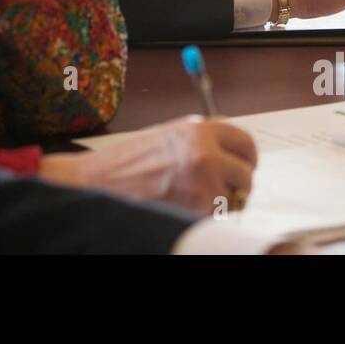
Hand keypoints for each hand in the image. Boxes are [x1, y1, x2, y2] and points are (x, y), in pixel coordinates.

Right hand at [41, 116, 257, 214]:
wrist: (97, 182)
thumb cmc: (128, 161)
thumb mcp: (169, 136)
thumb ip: (202, 140)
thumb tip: (232, 156)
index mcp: (199, 129)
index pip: (245, 142)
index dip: (247, 158)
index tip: (244, 166)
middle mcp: (205, 151)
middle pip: (247, 174)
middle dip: (238, 186)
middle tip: (224, 190)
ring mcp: (203, 182)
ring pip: (233, 200)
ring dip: (220, 204)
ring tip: (189, 197)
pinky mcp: (196, 209)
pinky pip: (214, 217)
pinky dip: (203, 216)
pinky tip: (179, 207)